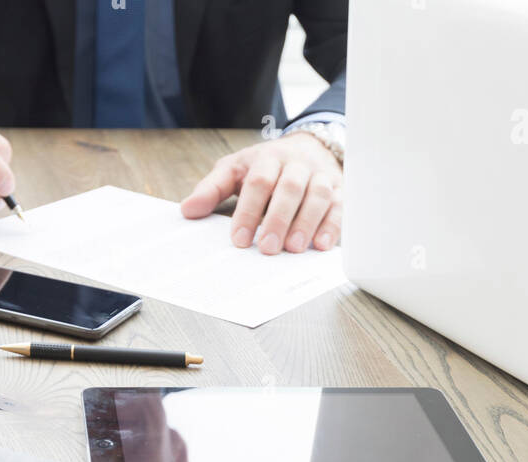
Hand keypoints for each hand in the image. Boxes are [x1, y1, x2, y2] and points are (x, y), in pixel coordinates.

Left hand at [180, 132, 342, 254]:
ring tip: (293, 249)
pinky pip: (339, 207)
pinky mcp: (339, 190)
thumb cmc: (268, 165)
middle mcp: (297, 164)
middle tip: (268, 248)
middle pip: (289, 189)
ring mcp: (320, 176)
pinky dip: (331, 226)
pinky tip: (320, 245)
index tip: (240, 240)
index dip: (248, 212)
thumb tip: (187, 210)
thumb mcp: (236, 169)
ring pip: (317, 196)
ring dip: (306, 224)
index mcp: (269, 158)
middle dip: (278, 219)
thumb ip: (212, 189)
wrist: (311, 147)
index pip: (258, 183)